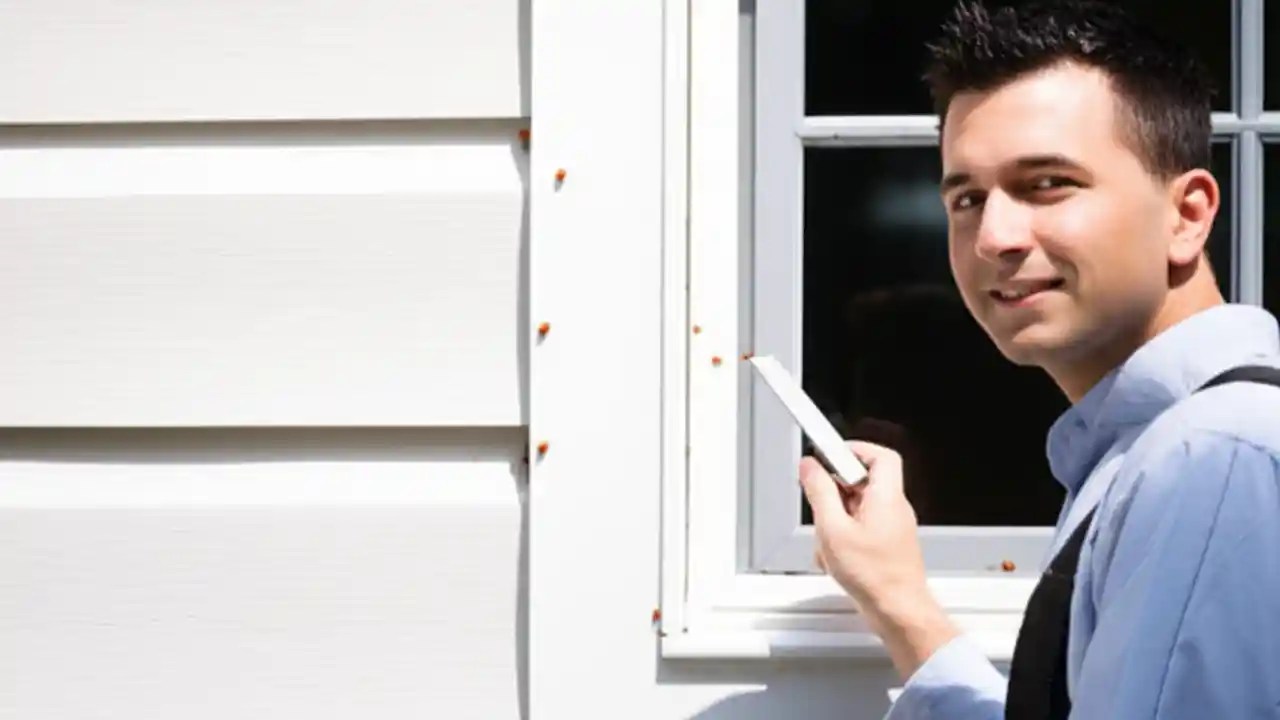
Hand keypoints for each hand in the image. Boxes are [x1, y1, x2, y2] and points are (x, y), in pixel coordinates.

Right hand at [800, 440, 958, 678]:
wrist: (898, 611)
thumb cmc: (875, 577)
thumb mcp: (834, 530)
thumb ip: (820, 494)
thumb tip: (810, 467)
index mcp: (886, 497)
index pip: (879, 454)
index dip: (853, 449)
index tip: (828, 454)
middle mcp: (893, 508)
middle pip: (862, 481)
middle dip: (835, 492)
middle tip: (821, 504)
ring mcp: (891, 527)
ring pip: (856, 507)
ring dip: (835, 520)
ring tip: (829, 540)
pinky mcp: (886, 545)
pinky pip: (859, 528)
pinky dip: (842, 538)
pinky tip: (835, 557)